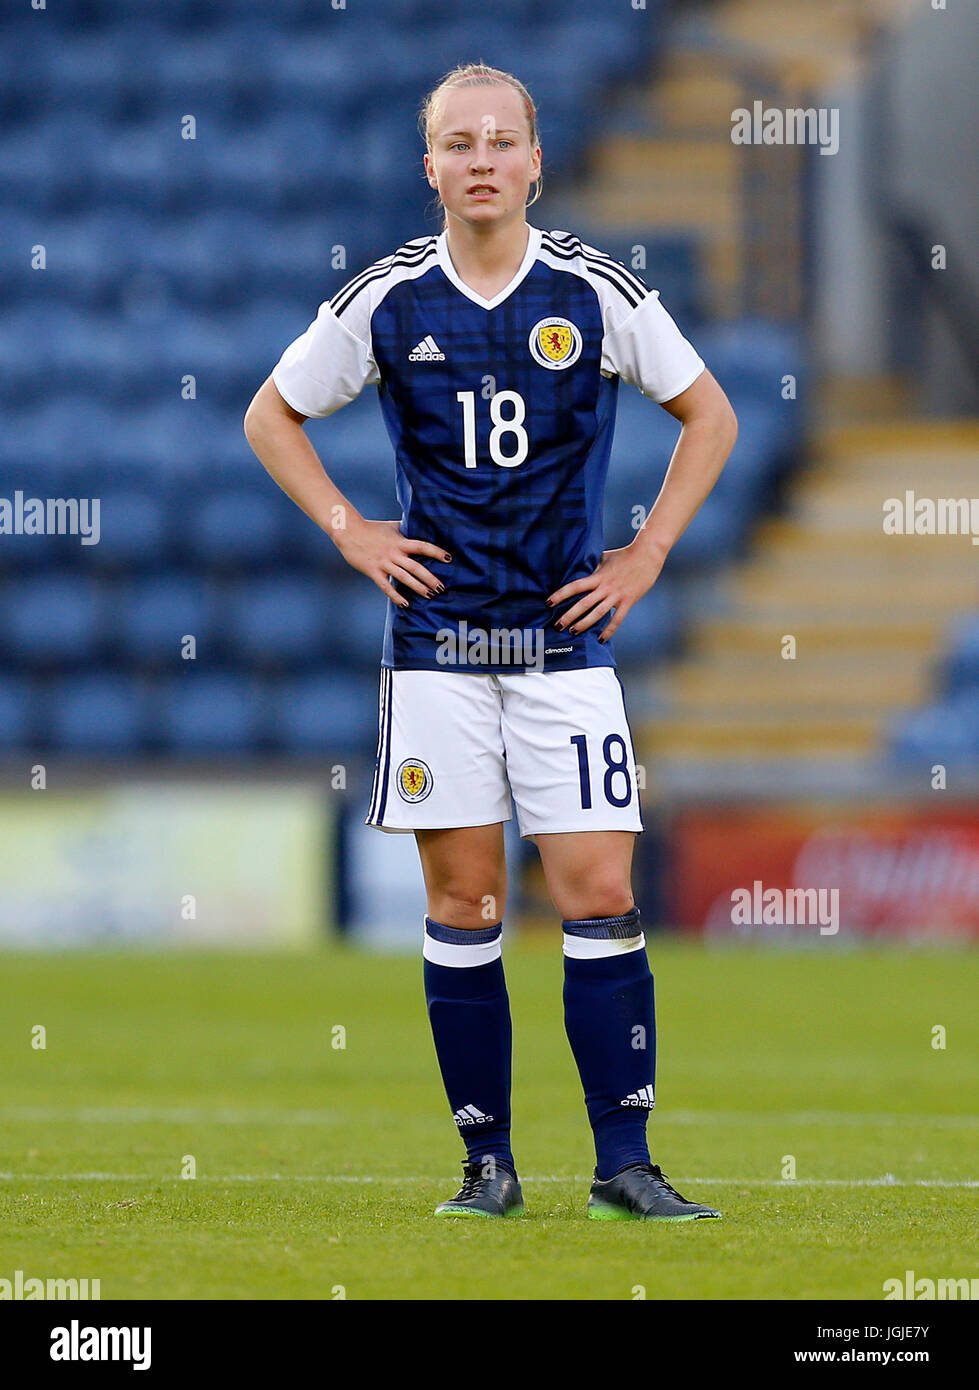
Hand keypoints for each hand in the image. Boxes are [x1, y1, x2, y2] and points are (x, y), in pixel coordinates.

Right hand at [333, 517, 450, 607]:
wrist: (349, 531)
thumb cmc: (372, 528)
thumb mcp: (392, 526)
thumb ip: (406, 529)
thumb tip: (420, 523)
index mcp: (400, 541)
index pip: (422, 546)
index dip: (436, 552)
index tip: (449, 558)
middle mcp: (394, 553)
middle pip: (415, 567)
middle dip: (430, 578)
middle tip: (441, 587)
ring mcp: (384, 563)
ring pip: (404, 578)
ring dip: (418, 587)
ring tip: (429, 595)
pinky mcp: (374, 571)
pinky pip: (386, 586)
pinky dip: (396, 596)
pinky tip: (406, 604)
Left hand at [546, 538, 667, 641]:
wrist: (647, 554)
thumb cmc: (625, 554)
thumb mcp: (605, 558)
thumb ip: (593, 565)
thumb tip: (581, 566)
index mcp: (597, 576)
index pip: (575, 586)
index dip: (560, 594)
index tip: (548, 602)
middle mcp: (605, 587)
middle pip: (583, 604)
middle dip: (568, 616)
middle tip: (557, 626)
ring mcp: (616, 595)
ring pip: (597, 613)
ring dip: (584, 624)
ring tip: (573, 632)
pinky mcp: (628, 601)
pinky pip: (617, 619)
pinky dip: (609, 630)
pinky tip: (601, 639)